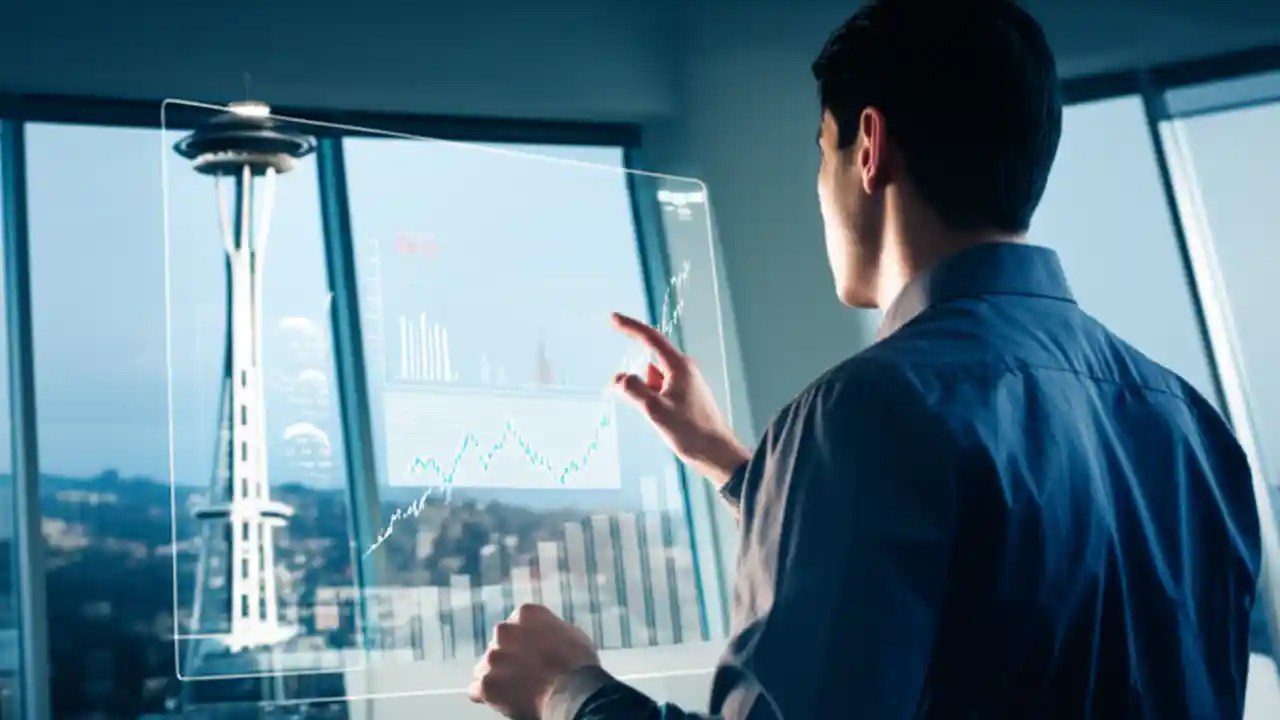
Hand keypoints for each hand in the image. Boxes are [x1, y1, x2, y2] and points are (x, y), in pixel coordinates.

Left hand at [469, 604, 599, 719]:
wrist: (574, 693)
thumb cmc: (579, 665)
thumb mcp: (570, 634)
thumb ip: (548, 629)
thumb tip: (545, 633)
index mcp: (525, 614)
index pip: (514, 627)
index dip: (522, 645)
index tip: (532, 656)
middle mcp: (504, 630)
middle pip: (498, 647)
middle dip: (507, 660)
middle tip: (525, 675)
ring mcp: (493, 657)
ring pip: (485, 668)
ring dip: (497, 678)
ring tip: (518, 691)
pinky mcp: (486, 683)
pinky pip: (477, 691)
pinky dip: (488, 697)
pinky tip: (504, 700)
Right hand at [611, 312, 749, 487]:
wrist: (716, 455)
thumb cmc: (690, 432)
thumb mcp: (655, 410)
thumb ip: (634, 390)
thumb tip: (619, 377)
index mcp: (679, 366)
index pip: (651, 338)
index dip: (630, 327)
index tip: (612, 318)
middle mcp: (684, 370)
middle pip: (649, 364)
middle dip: (639, 382)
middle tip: (647, 408)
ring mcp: (685, 384)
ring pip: (653, 381)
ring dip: (647, 395)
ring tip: (661, 419)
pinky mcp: (685, 398)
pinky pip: (660, 392)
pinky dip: (654, 401)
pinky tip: (664, 422)